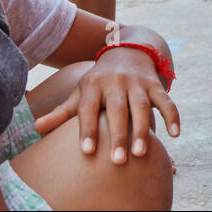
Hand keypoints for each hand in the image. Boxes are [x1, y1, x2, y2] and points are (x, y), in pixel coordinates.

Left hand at [33, 46, 180, 163]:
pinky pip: (166, 100)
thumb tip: (36, 128)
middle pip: (117, 110)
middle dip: (118, 135)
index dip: (87, 129)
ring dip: (142, 129)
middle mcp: (115, 82)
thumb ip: (62, 112)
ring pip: (141, 106)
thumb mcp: (80, 92)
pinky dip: (172, 115)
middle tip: (117, 162)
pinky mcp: (155, 83)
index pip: (89, 109)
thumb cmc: (99, 81)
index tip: (87, 151)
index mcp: (93, 85)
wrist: (128, 50)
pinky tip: (174, 134)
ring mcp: (137, 82)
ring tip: (142, 153)